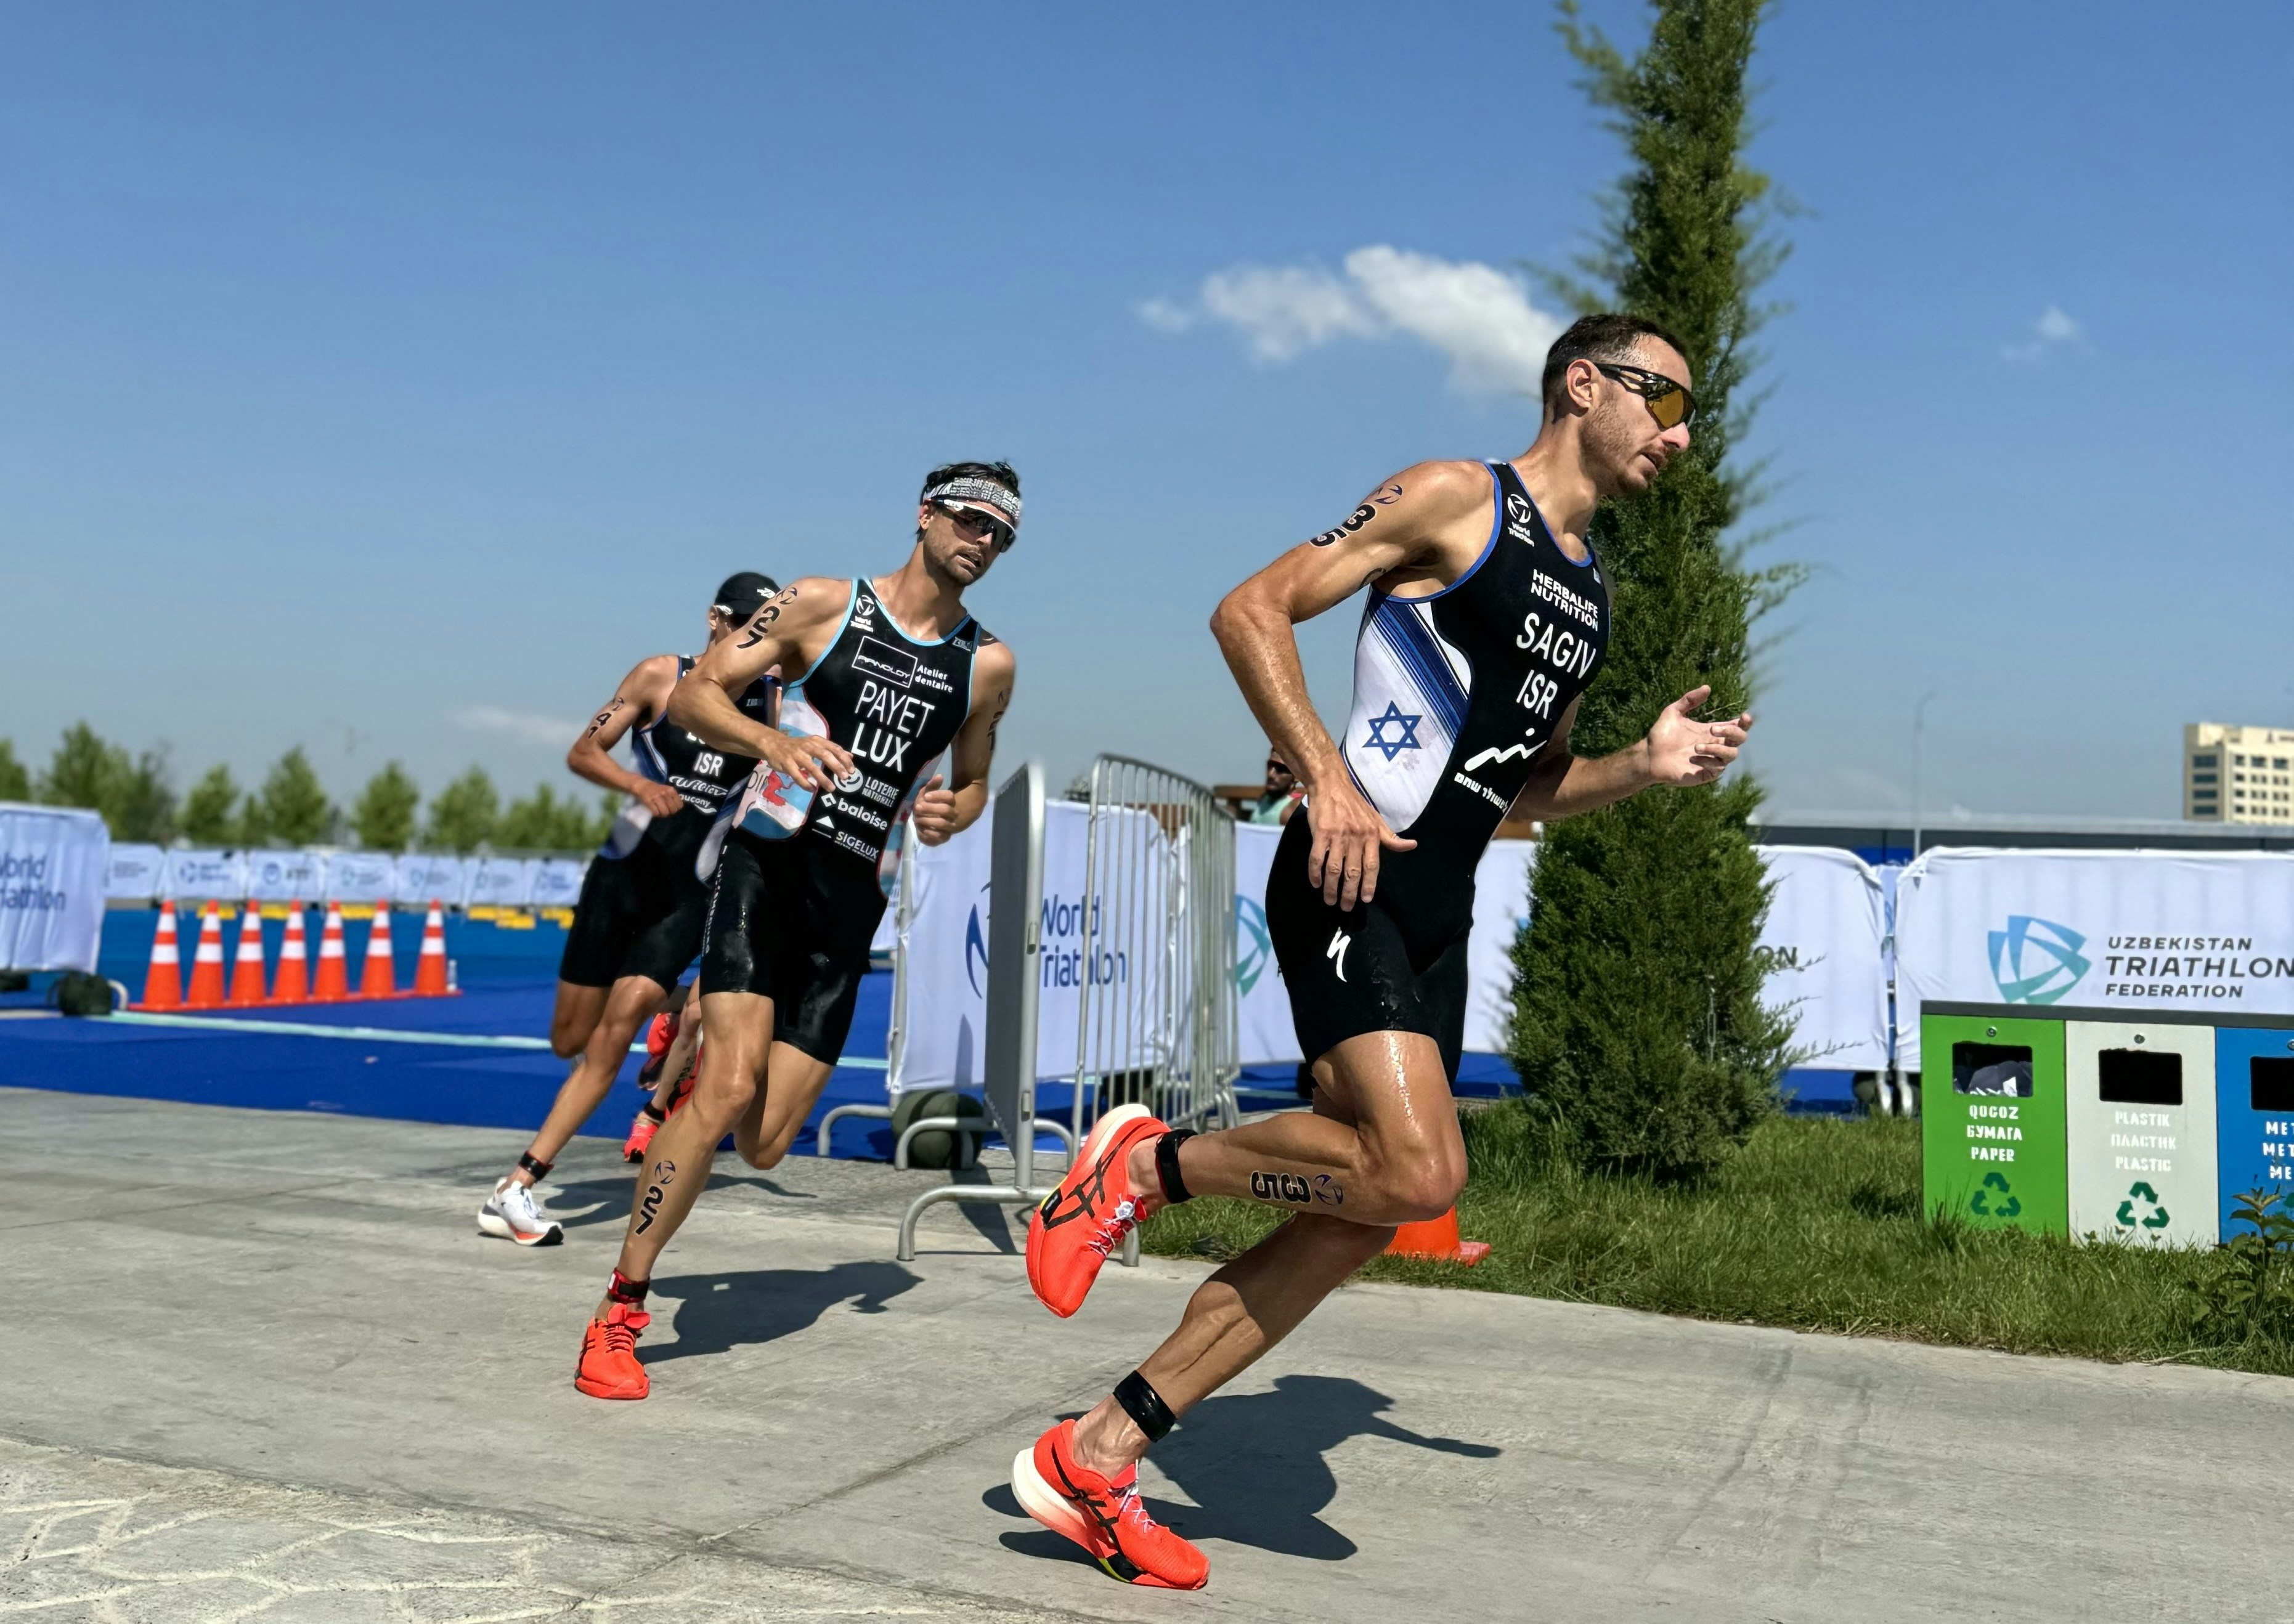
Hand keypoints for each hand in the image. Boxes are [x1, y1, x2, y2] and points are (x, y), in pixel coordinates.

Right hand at [633, 781, 685, 818]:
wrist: (643, 786)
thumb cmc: (657, 789)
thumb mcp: (668, 790)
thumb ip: (673, 797)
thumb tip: (678, 807)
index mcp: (671, 791)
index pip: (679, 805)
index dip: (676, 808)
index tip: (672, 808)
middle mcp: (665, 794)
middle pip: (673, 810)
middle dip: (670, 812)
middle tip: (666, 811)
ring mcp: (657, 797)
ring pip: (665, 812)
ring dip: (662, 814)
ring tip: (660, 812)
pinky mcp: (649, 802)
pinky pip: (656, 813)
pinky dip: (656, 814)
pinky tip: (655, 811)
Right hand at [760, 728, 854, 793]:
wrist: (773, 744)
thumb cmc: (798, 746)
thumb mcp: (815, 744)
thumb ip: (832, 750)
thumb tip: (850, 756)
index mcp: (816, 741)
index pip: (834, 748)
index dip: (844, 759)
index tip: (852, 770)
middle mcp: (807, 746)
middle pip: (825, 755)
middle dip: (836, 766)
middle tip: (845, 777)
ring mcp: (796, 755)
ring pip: (812, 767)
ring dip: (823, 779)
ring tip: (832, 788)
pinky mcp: (787, 764)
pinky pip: (797, 776)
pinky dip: (806, 784)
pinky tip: (813, 790)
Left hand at [909, 775, 958, 845]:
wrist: (927, 822)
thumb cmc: (927, 805)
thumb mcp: (927, 793)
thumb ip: (932, 785)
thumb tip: (939, 776)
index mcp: (950, 802)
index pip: (949, 796)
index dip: (938, 795)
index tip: (926, 796)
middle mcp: (952, 815)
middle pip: (946, 810)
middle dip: (930, 808)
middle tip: (917, 807)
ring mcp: (949, 827)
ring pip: (943, 824)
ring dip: (928, 821)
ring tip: (917, 818)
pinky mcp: (944, 837)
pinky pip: (940, 837)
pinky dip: (930, 834)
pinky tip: (921, 829)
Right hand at [1304, 774, 1414, 909]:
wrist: (1331, 785)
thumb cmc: (1354, 805)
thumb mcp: (1376, 820)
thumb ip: (1390, 837)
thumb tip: (1412, 846)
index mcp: (1371, 836)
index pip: (1372, 866)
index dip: (1369, 885)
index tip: (1366, 900)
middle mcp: (1355, 837)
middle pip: (1353, 872)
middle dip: (1349, 893)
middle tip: (1346, 907)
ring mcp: (1337, 836)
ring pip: (1334, 869)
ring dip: (1331, 888)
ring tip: (1330, 900)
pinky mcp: (1320, 833)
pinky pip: (1316, 858)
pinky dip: (1315, 873)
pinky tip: (1316, 883)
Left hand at [1644, 686, 1752, 785]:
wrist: (1649, 755)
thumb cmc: (1661, 734)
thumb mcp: (1673, 712)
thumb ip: (1689, 700)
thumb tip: (1707, 687)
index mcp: (1712, 730)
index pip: (1737, 726)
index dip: (1745, 722)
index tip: (1743, 716)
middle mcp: (1716, 745)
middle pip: (1740, 738)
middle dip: (1732, 732)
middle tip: (1713, 729)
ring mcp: (1712, 760)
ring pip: (1731, 754)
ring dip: (1716, 748)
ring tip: (1696, 747)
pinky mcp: (1706, 773)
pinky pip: (1718, 768)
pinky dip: (1708, 761)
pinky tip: (1693, 758)